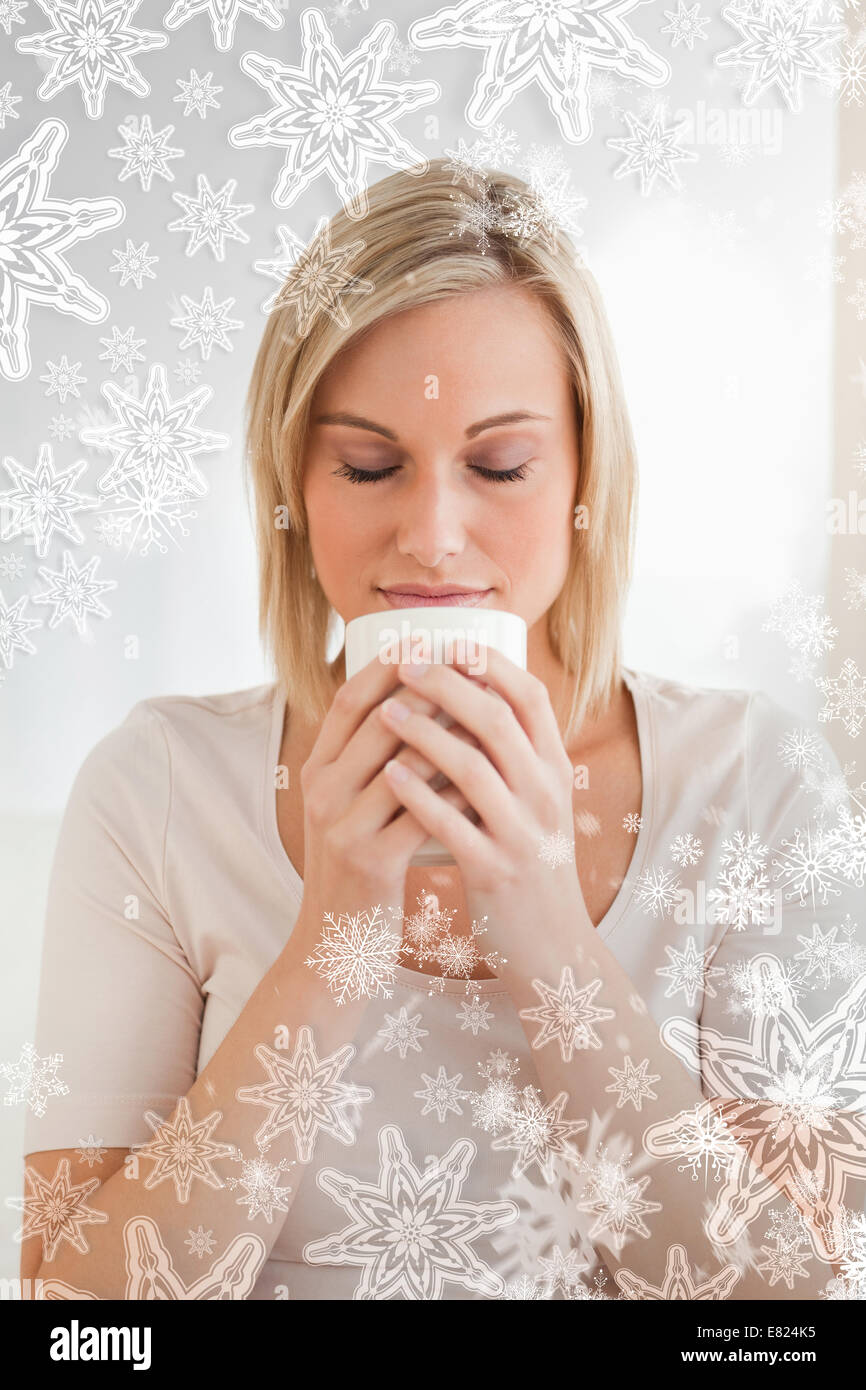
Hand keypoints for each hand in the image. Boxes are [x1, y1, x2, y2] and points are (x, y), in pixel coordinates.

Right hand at [295, 651, 477, 928]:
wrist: (333, 946)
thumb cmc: (355, 868)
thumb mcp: (344, 809)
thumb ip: (366, 763)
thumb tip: (419, 705)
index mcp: (315, 771)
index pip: (346, 701)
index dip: (385, 665)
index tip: (425, 637)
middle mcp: (321, 792)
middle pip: (378, 722)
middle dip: (430, 690)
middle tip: (472, 665)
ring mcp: (343, 827)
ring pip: (406, 764)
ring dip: (454, 735)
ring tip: (493, 713)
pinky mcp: (372, 862)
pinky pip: (425, 814)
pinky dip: (460, 791)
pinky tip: (492, 777)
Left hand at [379, 648, 589, 948]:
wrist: (551, 944)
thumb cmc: (531, 863)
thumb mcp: (539, 804)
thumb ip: (516, 756)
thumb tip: (473, 695)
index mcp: (555, 770)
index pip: (531, 698)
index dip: (492, 664)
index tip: (452, 640)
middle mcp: (546, 794)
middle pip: (497, 721)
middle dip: (447, 686)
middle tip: (405, 665)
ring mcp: (523, 834)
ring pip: (473, 768)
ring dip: (424, 733)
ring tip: (385, 711)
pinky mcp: (496, 871)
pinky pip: (453, 824)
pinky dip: (419, 795)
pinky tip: (389, 774)